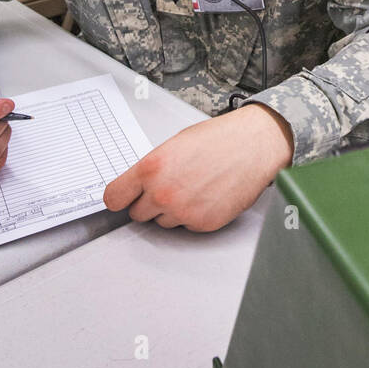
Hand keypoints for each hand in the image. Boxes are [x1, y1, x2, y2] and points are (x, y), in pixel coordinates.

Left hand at [104, 103, 294, 231]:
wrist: (254, 146)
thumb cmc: (218, 139)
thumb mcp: (173, 146)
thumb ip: (151, 169)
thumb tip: (137, 187)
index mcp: (150, 168)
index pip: (114, 198)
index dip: (120, 198)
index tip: (124, 198)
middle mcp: (163, 193)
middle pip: (137, 214)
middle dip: (148, 203)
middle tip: (168, 188)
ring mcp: (183, 212)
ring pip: (162, 223)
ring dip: (172, 211)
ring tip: (193, 188)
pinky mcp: (202, 224)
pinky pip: (186, 227)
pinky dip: (193, 216)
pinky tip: (207, 196)